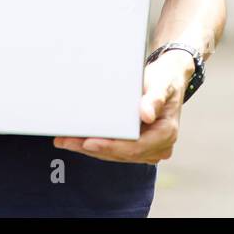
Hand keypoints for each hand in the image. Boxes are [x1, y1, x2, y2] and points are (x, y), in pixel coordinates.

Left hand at [52, 50, 193, 163]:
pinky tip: (75, 139)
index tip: (89, 142)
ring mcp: (147, 149)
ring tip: (64, 140)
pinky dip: (95, 145)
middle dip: (92, 148)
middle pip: (121, 154)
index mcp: (166, 134)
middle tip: (67, 141)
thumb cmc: (165, 80)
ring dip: (88, 148)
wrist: (169, 79)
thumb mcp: (162, 84)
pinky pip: (113, 149)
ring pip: (114, 154)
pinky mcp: (136, 146)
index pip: (135, 147)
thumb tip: (146, 115)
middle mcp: (158, 146)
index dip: (111, 147)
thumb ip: (155, 99)